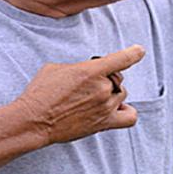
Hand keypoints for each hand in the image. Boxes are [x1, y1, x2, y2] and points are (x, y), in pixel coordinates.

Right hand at [13, 46, 144, 144]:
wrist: (33, 121)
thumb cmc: (40, 93)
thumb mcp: (56, 69)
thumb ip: (79, 67)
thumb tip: (88, 72)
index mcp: (91, 71)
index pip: (122, 59)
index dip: (134, 53)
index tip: (140, 50)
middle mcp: (102, 88)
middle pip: (118, 79)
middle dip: (106, 79)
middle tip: (88, 85)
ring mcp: (105, 107)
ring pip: (121, 95)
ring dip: (111, 94)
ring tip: (93, 98)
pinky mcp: (104, 123)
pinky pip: (129, 117)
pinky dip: (126, 111)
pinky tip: (115, 109)